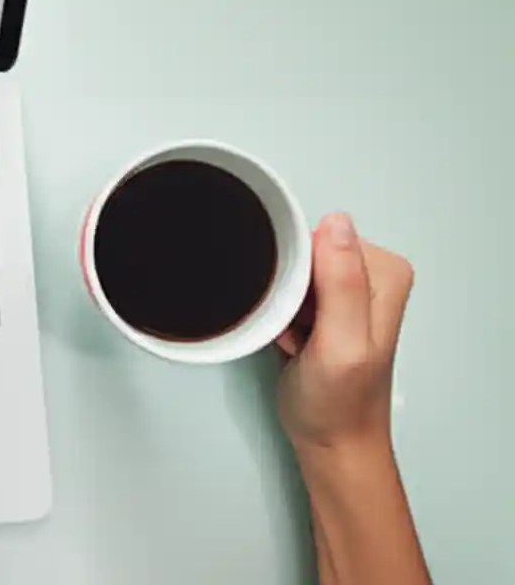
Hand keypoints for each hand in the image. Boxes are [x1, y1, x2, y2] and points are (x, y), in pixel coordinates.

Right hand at [276, 212, 414, 456]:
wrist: (332, 442)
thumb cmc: (338, 402)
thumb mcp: (342, 342)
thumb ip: (342, 283)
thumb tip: (336, 222)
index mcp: (385, 273)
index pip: (322, 240)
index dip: (297, 276)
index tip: (302, 315)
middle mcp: (370, 275)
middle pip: (305, 253)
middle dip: (287, 292)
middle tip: (298, 331)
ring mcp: (345, 291)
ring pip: (290, 273)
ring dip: (281, 307)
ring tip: (296, 340)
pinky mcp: (323, 307)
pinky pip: (285, 292)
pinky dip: (279, 317)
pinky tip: (292, 341)